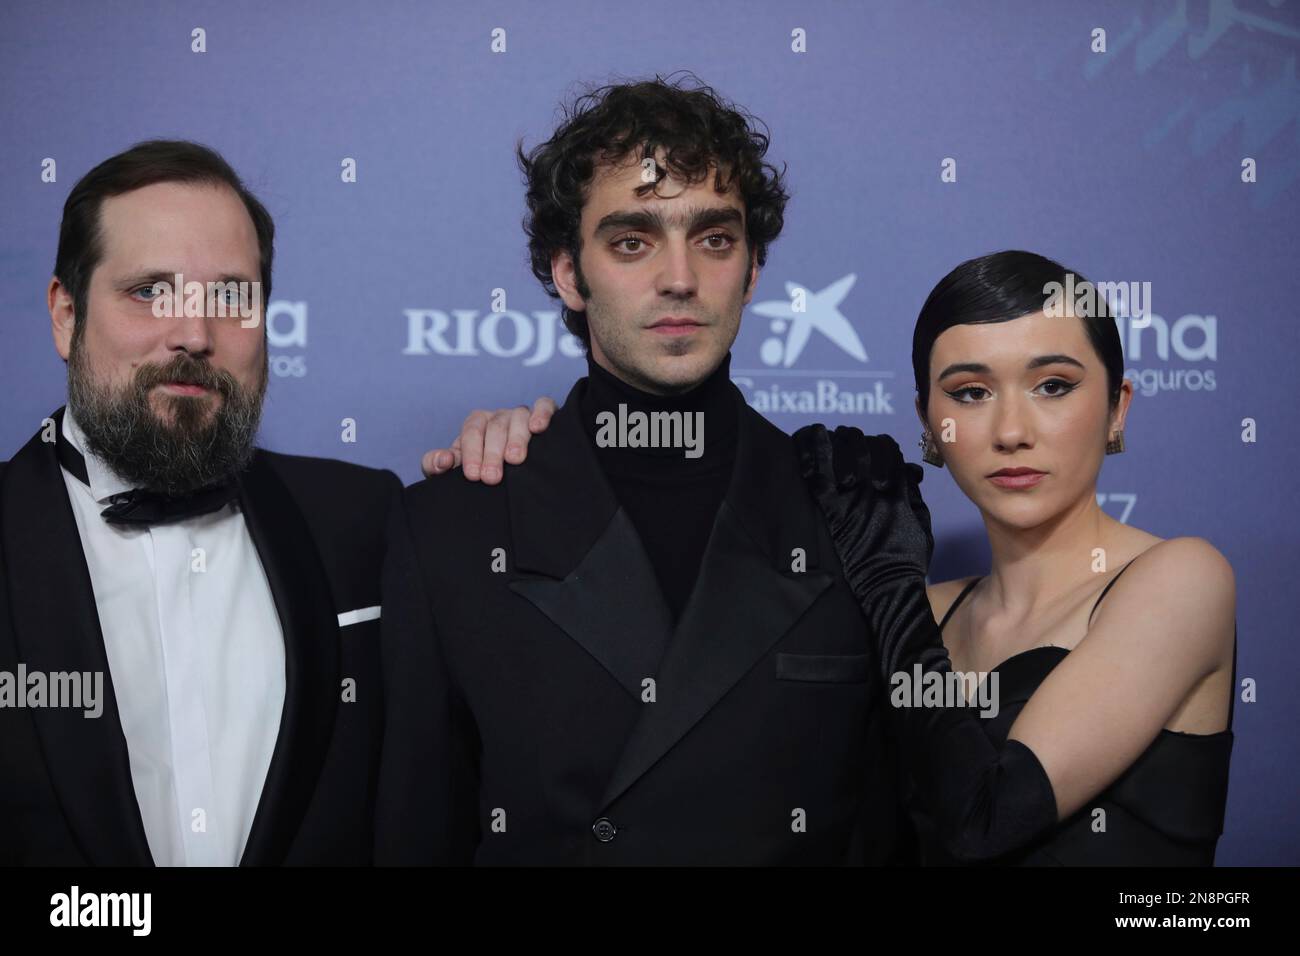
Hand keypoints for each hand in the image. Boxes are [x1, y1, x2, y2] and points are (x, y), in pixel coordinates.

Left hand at [421, 397, 556, 482]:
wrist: (507, 478)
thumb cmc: (479, 471)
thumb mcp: (453, 470)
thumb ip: (436, 465)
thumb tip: (443, 459)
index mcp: (476, 424)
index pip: (471, 431)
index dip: (471, 452)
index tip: (473, 475)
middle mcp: (498, 417)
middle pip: (495, 427)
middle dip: (492, 453)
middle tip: (492, 478)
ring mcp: (521, 415)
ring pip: (519, 417)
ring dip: (516, 438)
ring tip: (514, 459)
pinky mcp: (543, 415)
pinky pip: (544, 406)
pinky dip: (541, 413)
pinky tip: (537, 428)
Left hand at [792, 424, 934, 594]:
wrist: (889, 584)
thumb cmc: (907, 559)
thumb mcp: (921, 521)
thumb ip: (912, 495)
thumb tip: (907, 475)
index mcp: (899, 485)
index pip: (886, 447)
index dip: (874, 443)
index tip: (865, 447)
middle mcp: (876, 484)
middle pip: (858, 442)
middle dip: (848, 438)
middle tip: (839, 441)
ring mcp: (854, 496)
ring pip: (836, 452)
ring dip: (826, 441)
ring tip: (818, 434)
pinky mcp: (835, 511)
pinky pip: (817, 477)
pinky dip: (807, 459)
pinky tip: (802, 449)